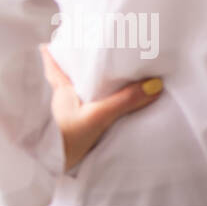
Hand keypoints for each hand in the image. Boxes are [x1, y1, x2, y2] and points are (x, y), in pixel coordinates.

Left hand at [38, 44, 163, 172]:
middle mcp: (61, 99)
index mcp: (62, 88)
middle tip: (83, 55)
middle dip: (73, 67)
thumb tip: (154, 84)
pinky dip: (88, 106)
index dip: (52, 51)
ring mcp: (64, 115)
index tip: (52, 40)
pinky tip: (96, 109)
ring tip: (96, 78)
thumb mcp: (99, 115)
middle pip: (64, 77)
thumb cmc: (68, 136)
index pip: (53, 64)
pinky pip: (80, 112)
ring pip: (72, 94)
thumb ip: (125, 100)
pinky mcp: (71, 131)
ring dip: (82, 86)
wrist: (53, 165)